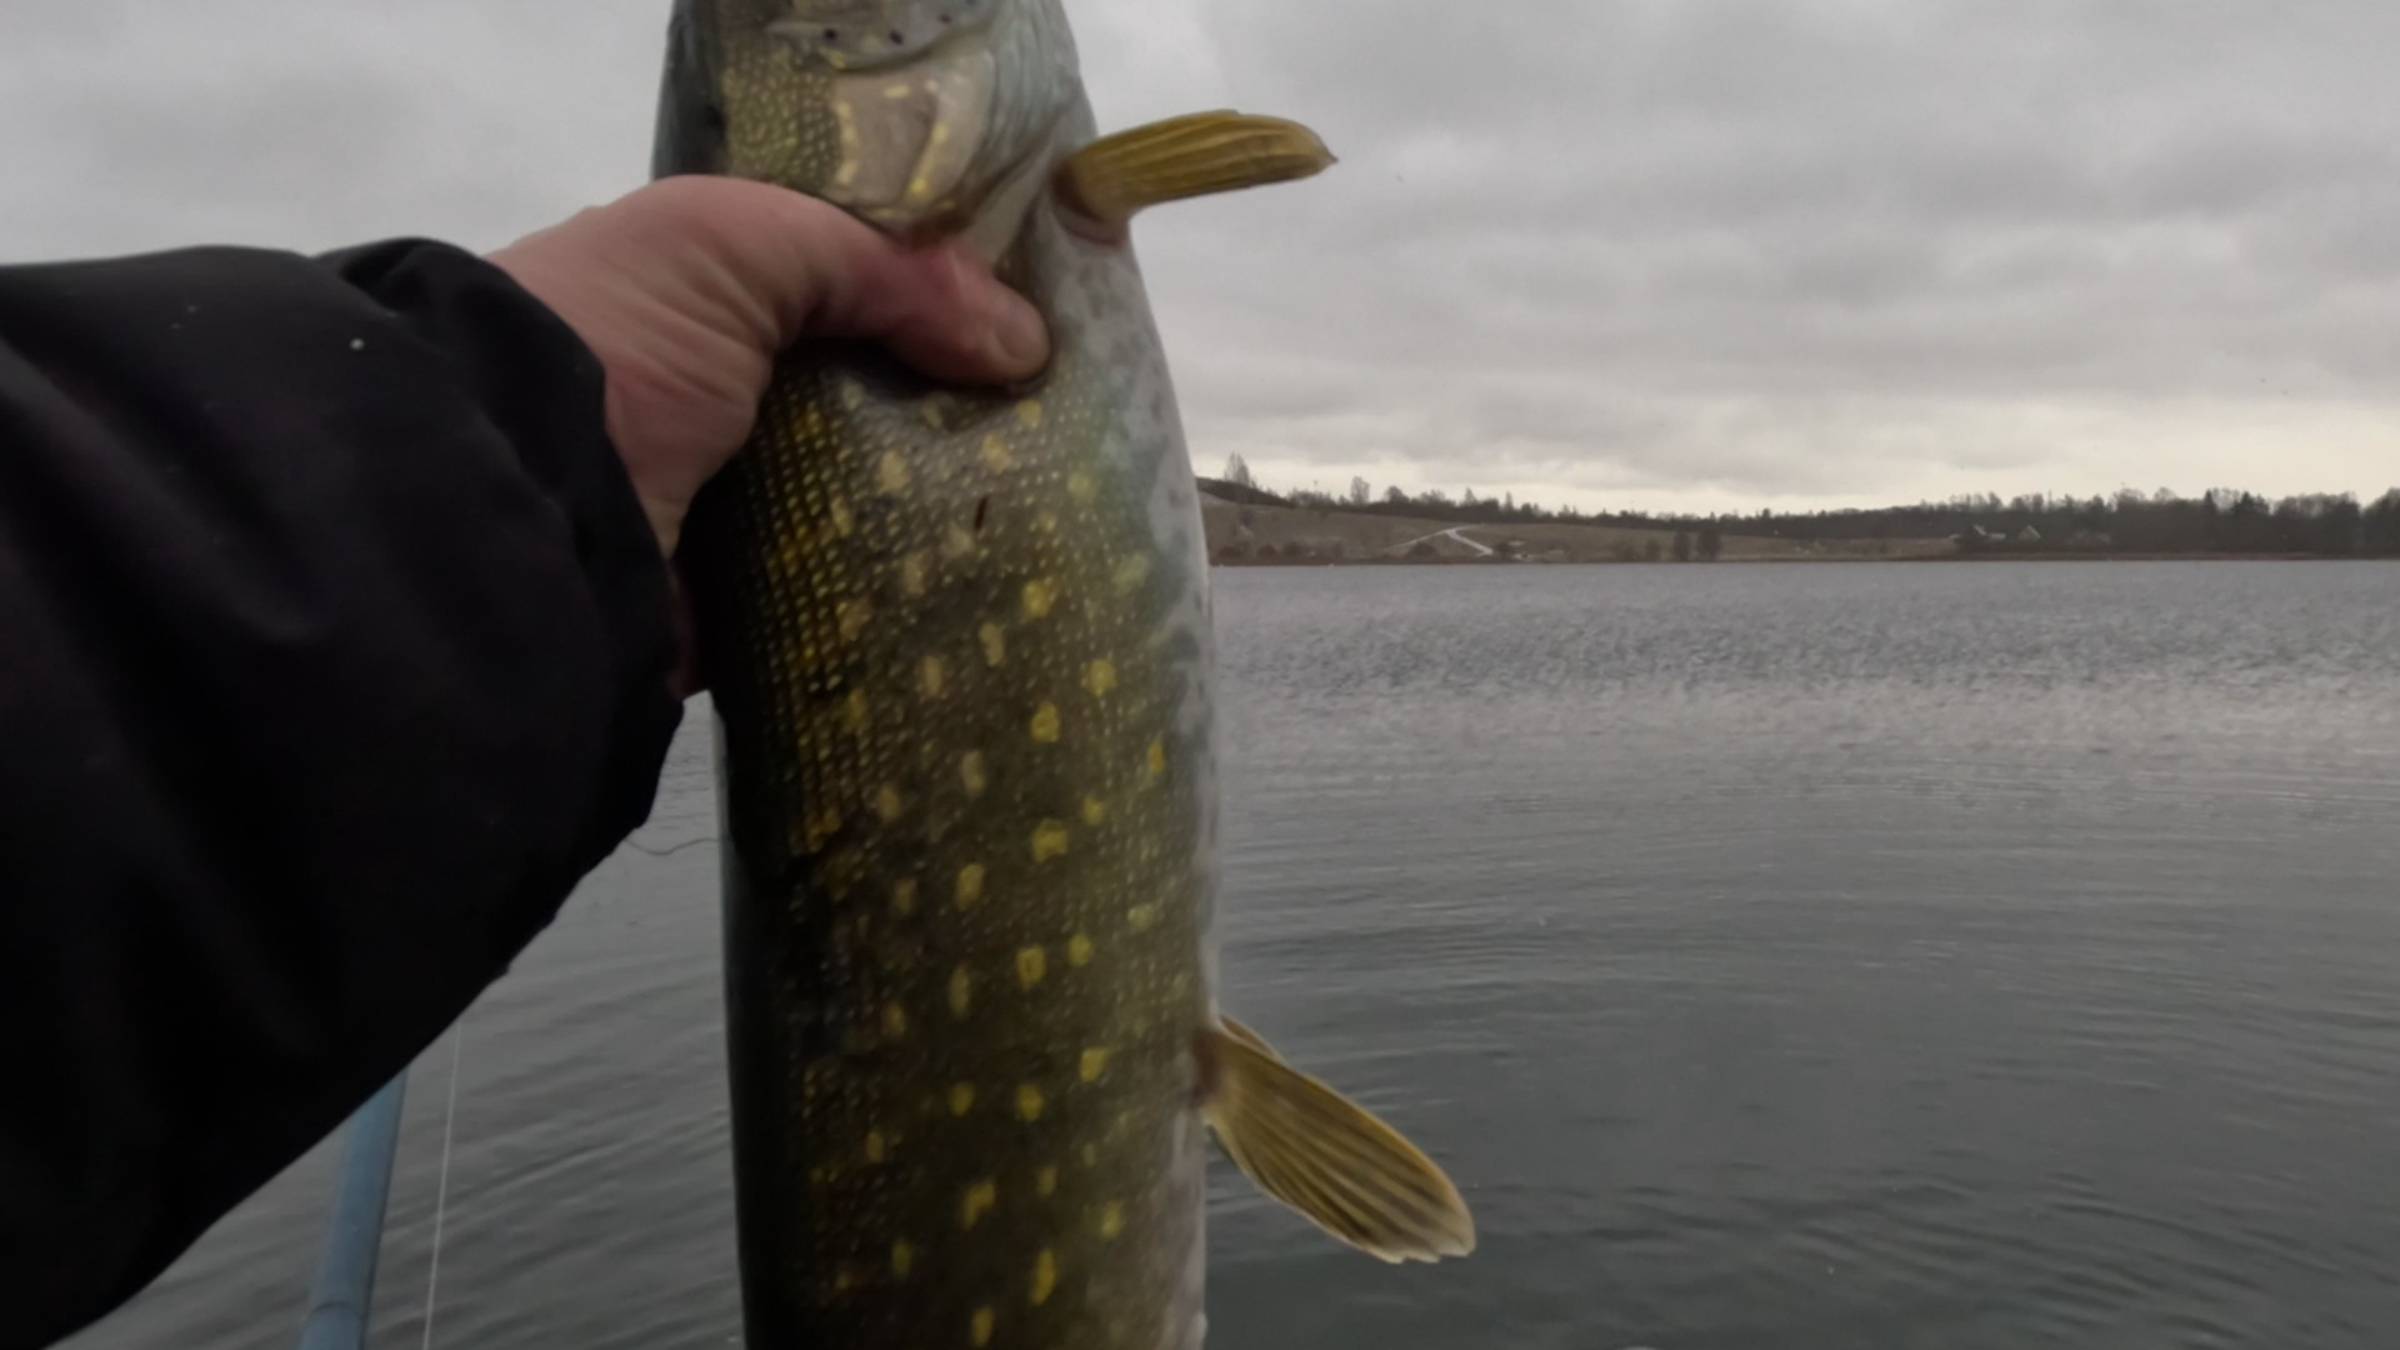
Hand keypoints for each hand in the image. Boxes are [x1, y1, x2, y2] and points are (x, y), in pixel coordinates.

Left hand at [489, 175, 1049, 559]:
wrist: (518, 506)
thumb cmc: (622, 340)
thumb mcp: (744, 244)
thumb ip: (886, 268)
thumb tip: (1026, 344)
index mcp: (703, 303)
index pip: (843, 290)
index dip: (935, 299)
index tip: (1035, 323)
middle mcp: (717, 404)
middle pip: (872, 403)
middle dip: (960, 413)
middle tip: (1069, 423)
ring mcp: (730, 513)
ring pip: (871, 506)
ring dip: (948, 508)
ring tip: (1058, 506)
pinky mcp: (743, 611)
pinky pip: (847, 598)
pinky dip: (909, 592)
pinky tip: (995, 580)